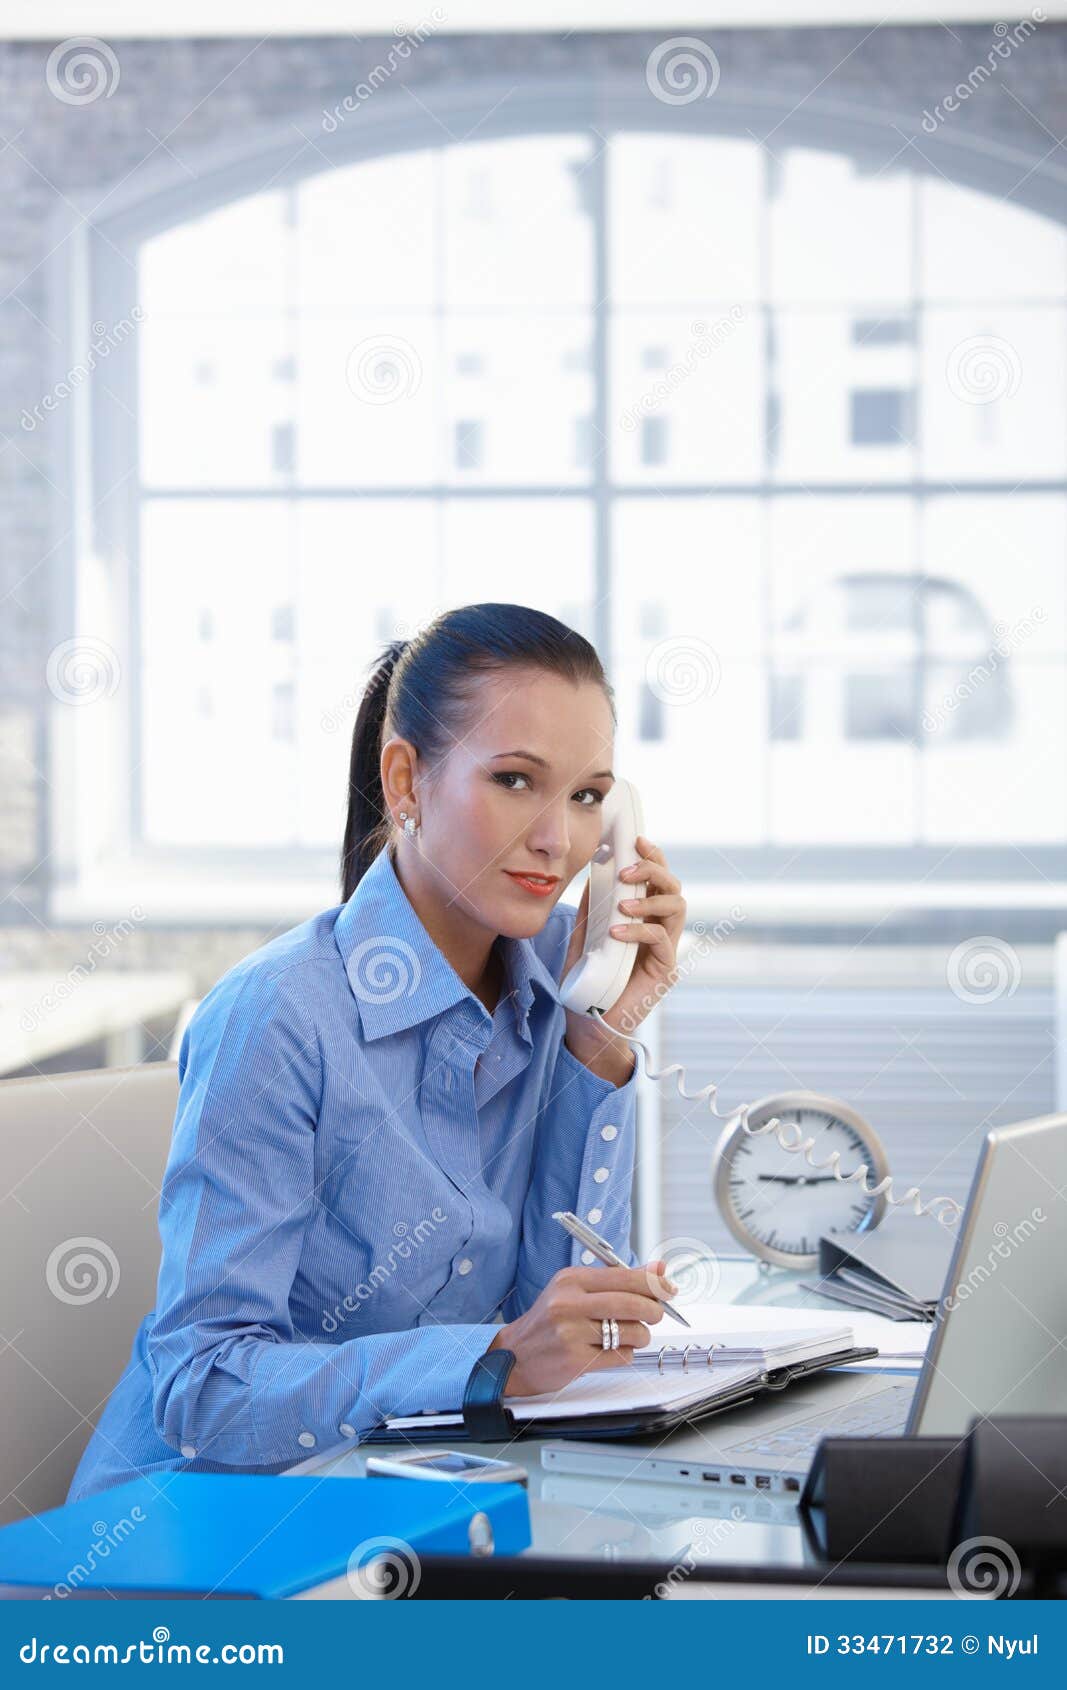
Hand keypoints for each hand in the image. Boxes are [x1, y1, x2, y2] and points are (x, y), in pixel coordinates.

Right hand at [486, 1259, 677, 1396]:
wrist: (515, 1355)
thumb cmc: (550, 1320)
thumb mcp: (576, 1290)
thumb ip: (618, 1278)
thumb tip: (659, 1268)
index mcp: (571, 1280)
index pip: (625, 1276)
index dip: (654, 1283)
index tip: (669, 1288)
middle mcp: (569, 1303)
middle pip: (633, 1304)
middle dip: (654, 1311)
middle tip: (655, 1315)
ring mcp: (571, 1333)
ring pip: (632, 1332)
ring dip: (640, 1336)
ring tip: (628, 1335)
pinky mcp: (575, 1360)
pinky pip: (621, 1356)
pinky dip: (625, 1354)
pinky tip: (610, 1350)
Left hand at [561, 833, 686, 1049]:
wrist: (588, 1023)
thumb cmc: (587, 980)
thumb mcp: (583, 935)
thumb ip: (592, 907)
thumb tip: (592, 871)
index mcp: (645, 917)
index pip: (657, 879)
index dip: (652, 857)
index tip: (636, 841)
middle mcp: (660, 929)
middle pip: (674, 886)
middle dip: (654, 869)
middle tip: (627, 870)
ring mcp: (665, 949)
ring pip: (678, 907)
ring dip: (650, 898)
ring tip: (622, 904)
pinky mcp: (664, 970)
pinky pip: (661, 940)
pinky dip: (639, 931)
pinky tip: (616, 932)